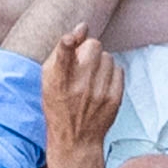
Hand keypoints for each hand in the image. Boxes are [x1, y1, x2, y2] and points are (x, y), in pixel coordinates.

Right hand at [42, 28, 126, 159]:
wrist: (75, 139)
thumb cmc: (58, 104)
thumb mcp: (49, 80)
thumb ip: (62, 53)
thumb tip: (82, 28)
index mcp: (58, 81)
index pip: (63, 57)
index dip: (67, 44)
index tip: (71, 38)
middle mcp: (79, 86)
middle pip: (93, 45)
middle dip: (89, 49)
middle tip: (83, 62)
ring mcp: (99, 93)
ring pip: (108, 56)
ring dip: (100, 63)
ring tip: (91, 77)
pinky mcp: (114, 98)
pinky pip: (118, 69)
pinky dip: (110, 74)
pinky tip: (101, 85)